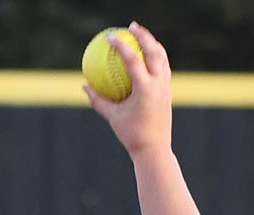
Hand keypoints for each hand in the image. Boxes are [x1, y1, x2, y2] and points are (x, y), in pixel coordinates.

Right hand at [84, 22, 173, 157]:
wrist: (154, 149)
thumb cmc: (131, 134)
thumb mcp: (112, 117)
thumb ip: (98, 100)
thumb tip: (84, 86)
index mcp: (145, 90)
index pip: (133, 60)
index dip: (121, 46)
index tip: (110, 37)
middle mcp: (159, 85)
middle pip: (154, 52)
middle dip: (143, 36)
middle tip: (131, 26)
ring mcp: (166, 88)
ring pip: (162, 58)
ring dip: (152, 44)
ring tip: (141, 35)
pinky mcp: (168, 92)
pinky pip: (163, 68)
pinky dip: (155, 58)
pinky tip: (146, 54)